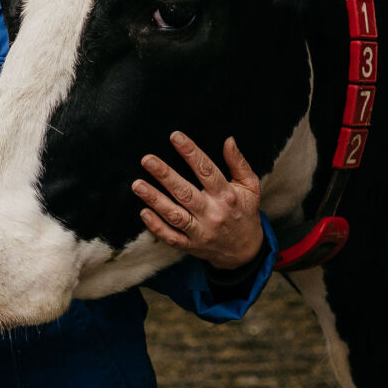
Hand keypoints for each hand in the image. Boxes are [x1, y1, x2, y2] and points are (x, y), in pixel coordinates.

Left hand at [135, 133, 264, 270]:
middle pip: (185, 192)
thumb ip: (239, 163)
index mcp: (227, 196)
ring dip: (155, 199)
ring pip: (175, 215)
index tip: (175, 136)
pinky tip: (143, 212)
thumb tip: (229, 140)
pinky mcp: (191, 245)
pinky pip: (171, 237)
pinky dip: (156, 227)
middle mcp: (213, 214)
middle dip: (165, 175)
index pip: (207, 171)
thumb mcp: (250, 187)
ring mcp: (201, 232)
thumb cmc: (245, 211)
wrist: (245, 251)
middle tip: (147, 159)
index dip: (191, 152)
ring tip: (137, 184)